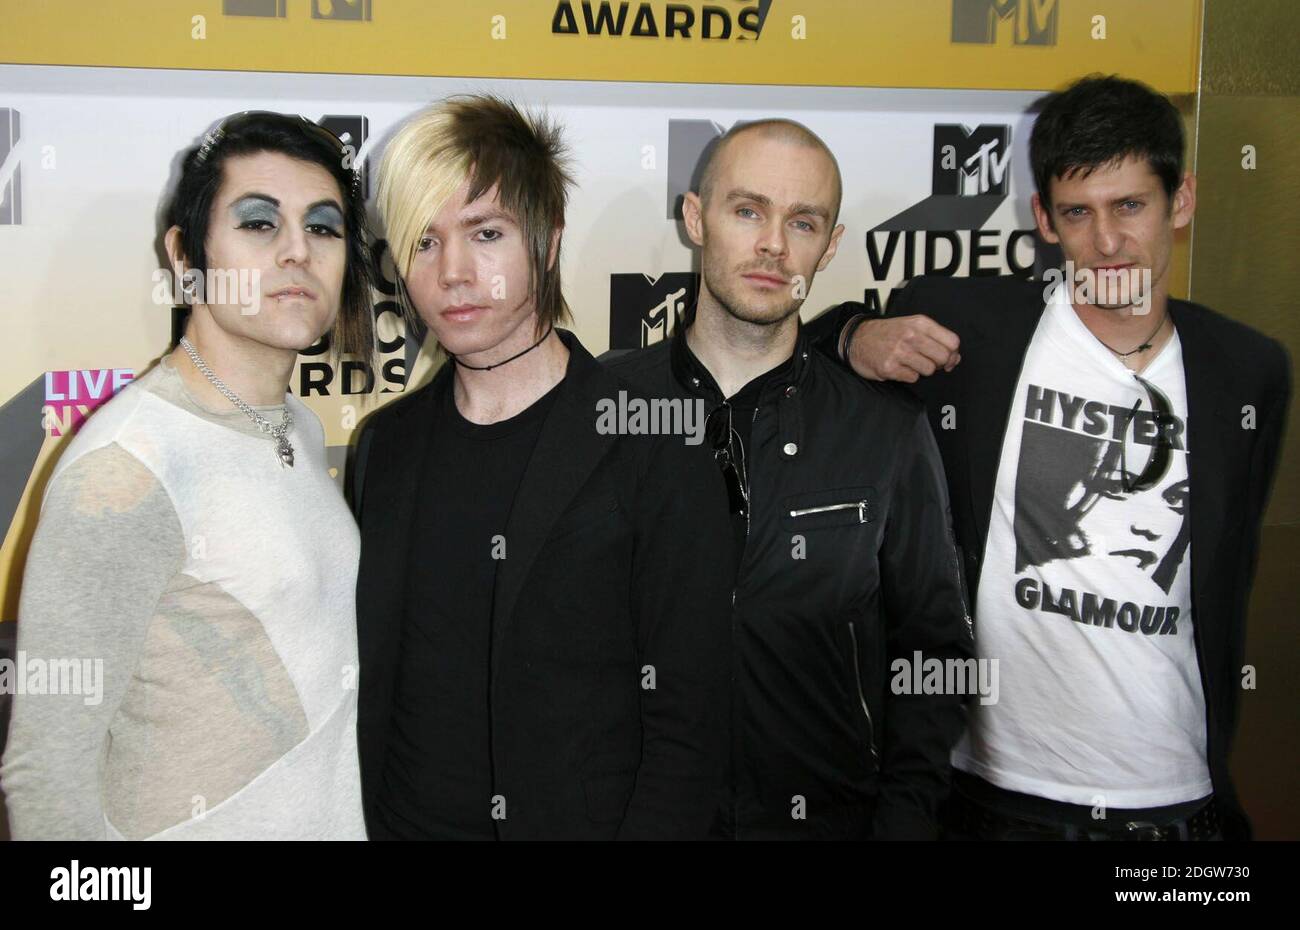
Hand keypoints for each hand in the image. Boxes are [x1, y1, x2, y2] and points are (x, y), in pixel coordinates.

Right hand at [845, 315, 960, 382]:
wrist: (857, 338)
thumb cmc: (887, 333)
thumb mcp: (912, 326)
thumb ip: (935, 339)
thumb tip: (955, 358)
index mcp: (920, 323)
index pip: (952, 341)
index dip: (952, 353)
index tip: (945, 357)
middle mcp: (910, 335)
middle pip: (943, 357)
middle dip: (938, 363)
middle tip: (927, 361)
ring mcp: (899, 352)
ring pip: (929, 370)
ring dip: (922, 370)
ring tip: (910, 363)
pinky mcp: (889, 367)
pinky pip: (913, 378)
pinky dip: (908, 375)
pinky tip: (899, 367)